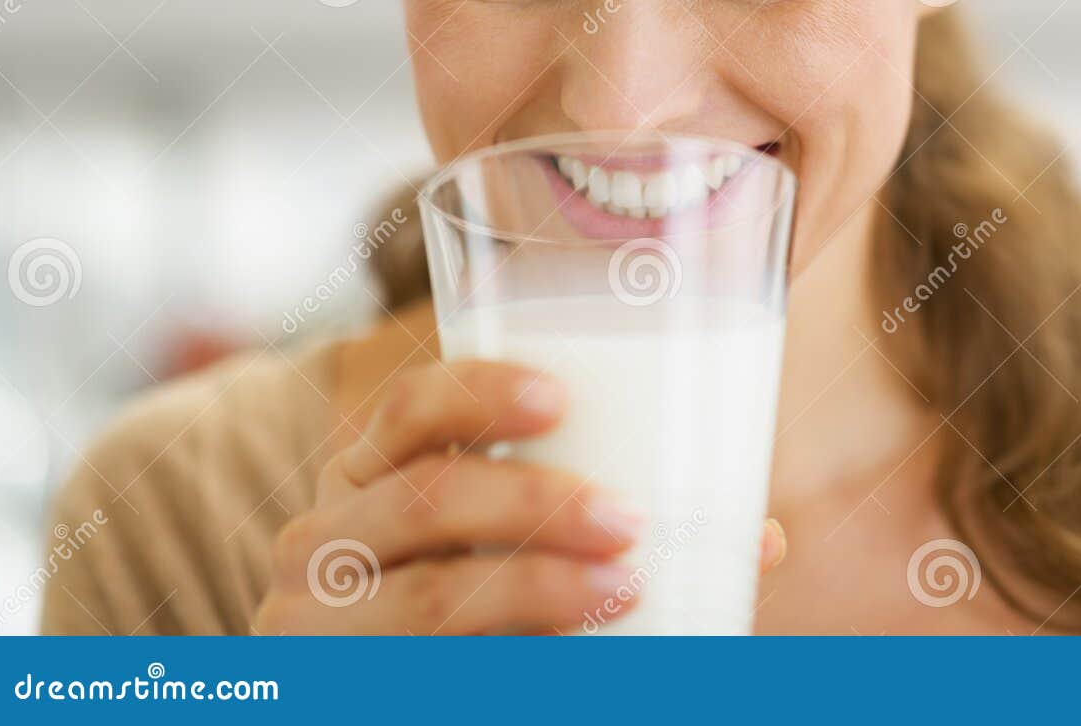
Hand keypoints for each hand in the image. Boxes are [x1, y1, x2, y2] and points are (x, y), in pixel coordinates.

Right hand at [253, 359, 784, 633]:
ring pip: (426, 597)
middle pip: (426, 499)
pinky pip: (422, 669)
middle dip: (534, 504)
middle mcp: (325, 540)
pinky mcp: (336, 686)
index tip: (563, 400)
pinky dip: (505, 660)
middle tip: (628, 520)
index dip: (480, 394)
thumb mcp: (497, 553)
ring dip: (534, 589)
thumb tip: (762, 540)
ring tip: (622, 587)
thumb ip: (604, 531)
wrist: (380, 684)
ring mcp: (318, 625)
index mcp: (371, 478)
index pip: (410, 409)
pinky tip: (567, 663)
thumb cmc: (461, 611)